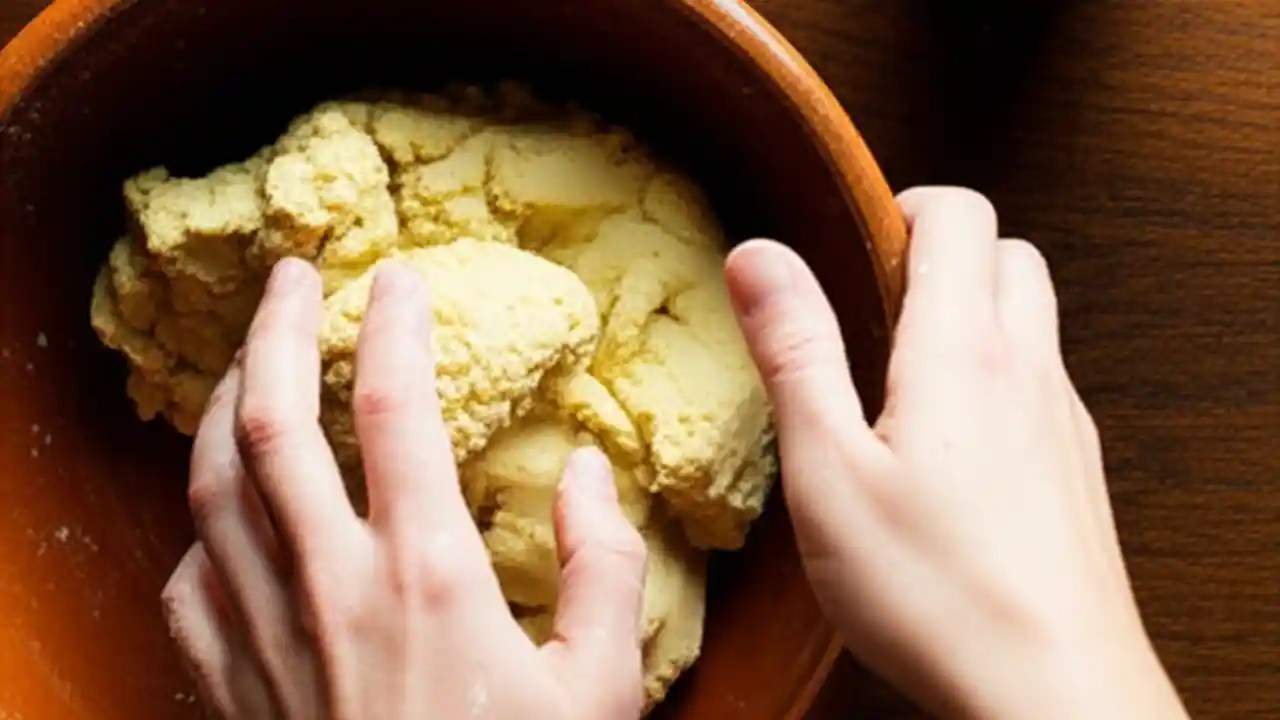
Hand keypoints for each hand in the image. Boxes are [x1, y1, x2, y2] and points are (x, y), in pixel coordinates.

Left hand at [161, 259, 647, 719]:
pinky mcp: (235, 685)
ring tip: (244, 361)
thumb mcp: (599, 689)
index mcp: (428, 574)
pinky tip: (224, 512)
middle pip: (272, 421)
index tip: (398, 278)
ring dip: (221, 405)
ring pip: (213, 486)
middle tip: (289, 275)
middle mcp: (331, 587)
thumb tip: (588, 475)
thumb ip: (604, 569)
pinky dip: (202, 527)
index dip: (391, 324)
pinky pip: (192, 580)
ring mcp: (268, 635)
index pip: (393, 406)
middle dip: (274, 329)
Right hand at [725, 187, 1187, 718]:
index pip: (960, 216)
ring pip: (1035, 317)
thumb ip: (796, 353)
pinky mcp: (1077, 471)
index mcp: (961, 351)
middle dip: (946, 251)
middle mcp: (1028, 369)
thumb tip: (759, 255)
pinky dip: (1001, 374)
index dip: (905, 208)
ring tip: (905, 374)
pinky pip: (1045, 382)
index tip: (855, 244)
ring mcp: (1064, 421)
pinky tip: (953, 446)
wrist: (1053, 692)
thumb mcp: (828, 470)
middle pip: (1011, 252)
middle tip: (876, 301)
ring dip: (978, 310)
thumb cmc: (933, 590)